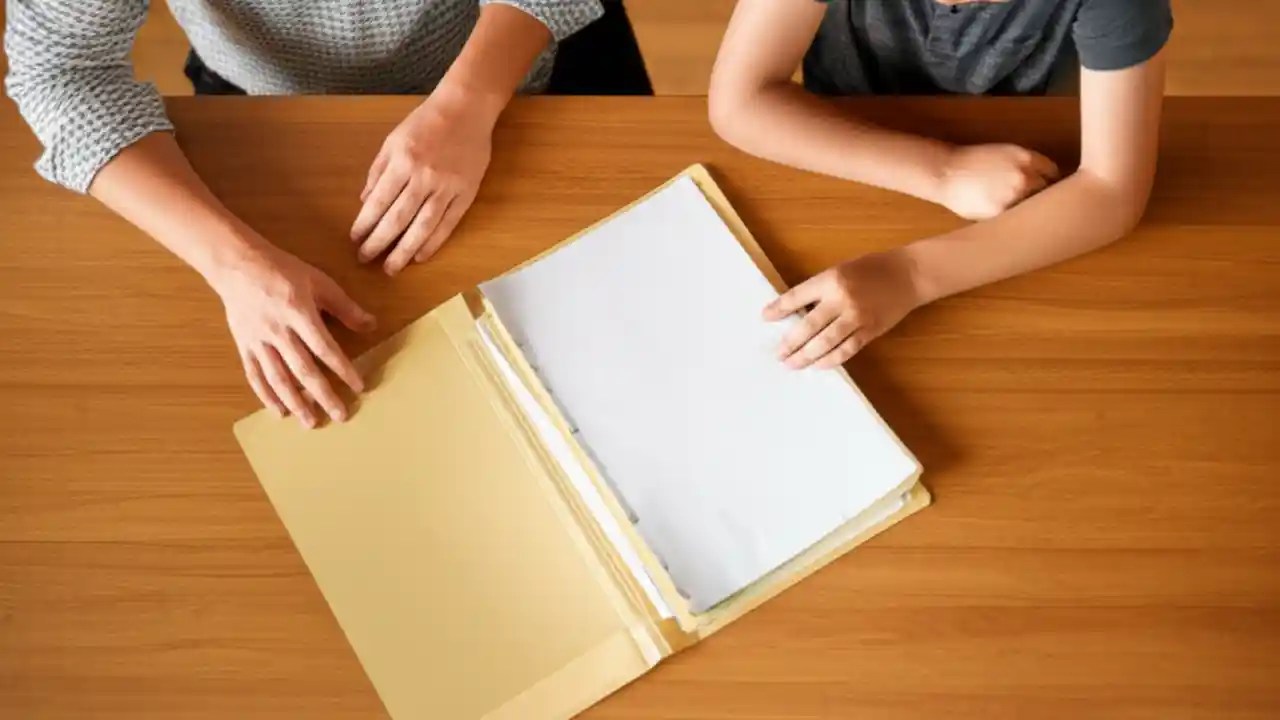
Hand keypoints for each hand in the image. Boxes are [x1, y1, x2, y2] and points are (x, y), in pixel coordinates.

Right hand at [213, 239, 375, 427]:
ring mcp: (259, 340)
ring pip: (278, 377)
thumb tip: (371, 325)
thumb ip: (345, 307)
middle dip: (323, 395)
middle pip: (303, 369)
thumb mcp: (319, 282)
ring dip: (295, 402)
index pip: (325, 348)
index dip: (342, 369)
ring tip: (310, 422)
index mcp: (299, 313)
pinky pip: (255, 374)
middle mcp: (279, 331)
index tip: (358, 387)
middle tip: (340, 415)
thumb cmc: (282, 271)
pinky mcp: (244, 345)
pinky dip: (266, 394)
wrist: (237, 264)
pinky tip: (278, 410)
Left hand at [351, 92, 493, 274]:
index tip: (355, 240)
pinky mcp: (466, 193)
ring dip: (404, 250)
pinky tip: (420, 256)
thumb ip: (378, 170)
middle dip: (379, 242)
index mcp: (402, 162)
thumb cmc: (426, 122)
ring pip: (423, 227)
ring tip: (391, 268)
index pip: (379, 201)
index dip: (365, 224)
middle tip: (366, 260)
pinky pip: (448, 224)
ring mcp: (447, 188)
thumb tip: (365, 202)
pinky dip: (433, 242)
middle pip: (398, 219)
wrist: (467, 109)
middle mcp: (424, 177)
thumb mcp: (393, 139)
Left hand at [764, 249, 922, 368]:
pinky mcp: (870, 331)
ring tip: (792, 364)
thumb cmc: (870, 269)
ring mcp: (857, 317)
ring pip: (826, 342)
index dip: (779, 309)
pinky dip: (830, 360)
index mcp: (831, 279)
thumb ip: (820, 289)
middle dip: (790, 343)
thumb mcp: (840, 270)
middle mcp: (842, 299)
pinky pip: (846, 350)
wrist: (907, 275)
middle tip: (778, 355)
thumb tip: (795, 312)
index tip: (765, 319)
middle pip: (809, 326)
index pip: (797, 296)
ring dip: (806, 356)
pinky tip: (818, 365)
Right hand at [937, 144, 1059, 220]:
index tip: (1046, 188)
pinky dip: (1013, 220)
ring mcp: (1014, 196)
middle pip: (1047, 192)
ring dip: (1028, 210)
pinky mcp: (1001, 213)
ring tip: (1018, 212)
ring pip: (1033, 208)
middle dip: (1040, 196)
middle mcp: (1025, 176)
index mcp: (1027, 159)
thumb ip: (1025, 164)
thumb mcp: (1004, 154)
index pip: (1053, 173)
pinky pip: (1016, 219)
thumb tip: (1042, 180)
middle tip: (1032, 202)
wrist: (945, 173)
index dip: (1048, 181)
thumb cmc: (971, 162)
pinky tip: (1005, 218)